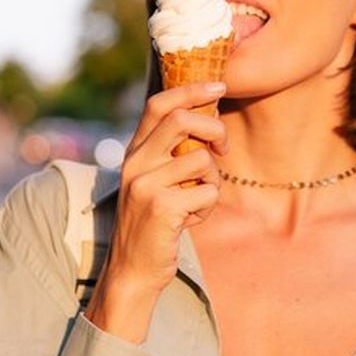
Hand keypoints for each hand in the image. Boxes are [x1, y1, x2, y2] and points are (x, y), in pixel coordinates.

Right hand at [84, 82, 226, 340]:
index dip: (191, 89)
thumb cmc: (153, 224)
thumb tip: (207, 122)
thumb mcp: (155, 181)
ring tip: (197, 201)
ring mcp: (146, 184)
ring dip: (212, 182)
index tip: (219, 85)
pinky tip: (192, 220)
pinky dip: (208, 206)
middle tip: (223, 149)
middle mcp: (135, 163)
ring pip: (202, 160)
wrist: (132, 270)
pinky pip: (207, 192)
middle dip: (214, 129)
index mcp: (134, 152)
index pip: (159, 104)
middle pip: (182, 120)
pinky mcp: (162, 207)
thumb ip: (170, 153)